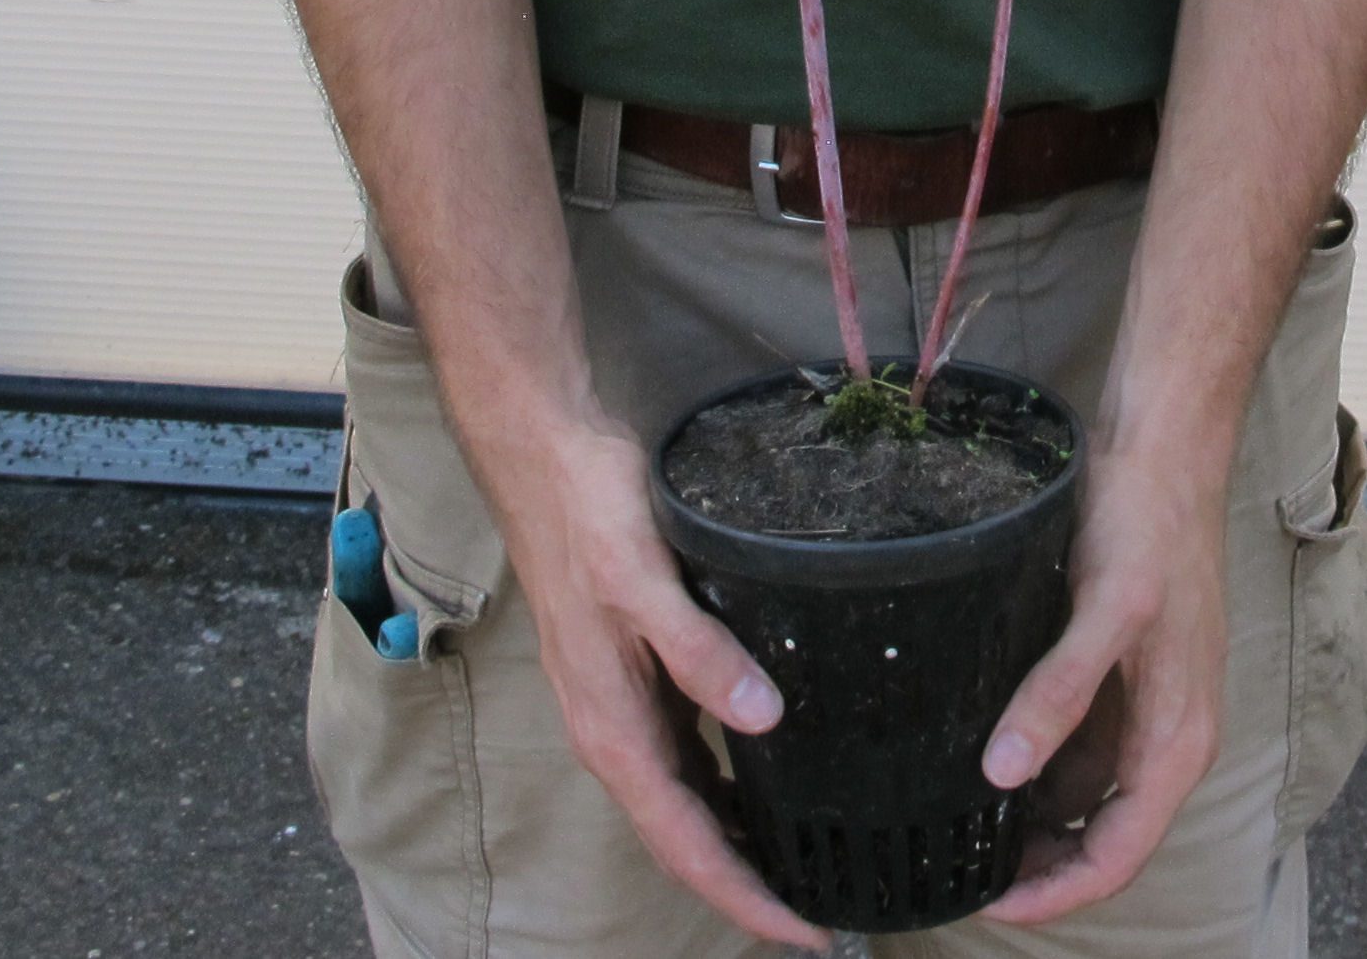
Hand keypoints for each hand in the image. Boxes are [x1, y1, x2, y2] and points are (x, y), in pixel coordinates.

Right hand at [489, 412, 828, 950]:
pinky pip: (682, 755)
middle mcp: (614, 731)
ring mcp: (621, 703)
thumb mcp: (645, 578)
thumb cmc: (588, 513)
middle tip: (823, 914)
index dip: (745, 898)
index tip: (807, 934)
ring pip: (684, 800)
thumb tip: (763, 718)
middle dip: (746, 886)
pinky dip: (722, 785)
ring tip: (804, 863)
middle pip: (685, 839)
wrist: (543, 456)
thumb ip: (700, 651)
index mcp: (615, 728)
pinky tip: (762, 776)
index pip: (686, 844)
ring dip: (736, 840)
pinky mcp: (631, 671)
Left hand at [976, 445, 1228, 924]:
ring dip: (1034, 820)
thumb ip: (1061, 693)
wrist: (1165, 450)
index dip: (1054, 894)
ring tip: (957, 822)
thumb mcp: (1106, 608)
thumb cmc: (1150, 524)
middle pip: (1101, 838)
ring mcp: (1142, 705)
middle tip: (957, 869)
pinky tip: (984, 754)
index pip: (1116, 857)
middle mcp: (1165, 736)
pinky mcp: (1119, 671)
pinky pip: (1076, 743)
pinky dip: (1036, 762)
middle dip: (1038, 869)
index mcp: (1177, 741)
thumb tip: (1006, 774)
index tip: (985, 900)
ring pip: (1084, 794)